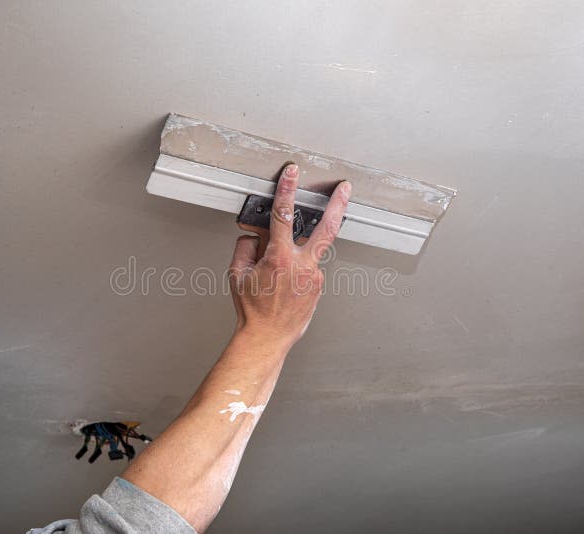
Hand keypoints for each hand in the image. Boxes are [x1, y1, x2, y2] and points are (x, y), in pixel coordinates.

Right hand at [228, 163, 350, 349]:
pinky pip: (306, 268)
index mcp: (280, 258)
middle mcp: (303, 265)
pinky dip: (294, 270)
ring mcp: (315, 277)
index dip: (287, 190)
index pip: (284, 215)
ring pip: (308, 251)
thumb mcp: (237, 273)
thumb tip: (254, 232)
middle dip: (338, 204)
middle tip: (345, 187)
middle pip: (327, 227)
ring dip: (296, 252)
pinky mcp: (319, 287)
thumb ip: (246, 246)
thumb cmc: (252, 309)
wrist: (267, 337)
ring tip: (277, 272)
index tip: (292, 173)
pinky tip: (282, 285)